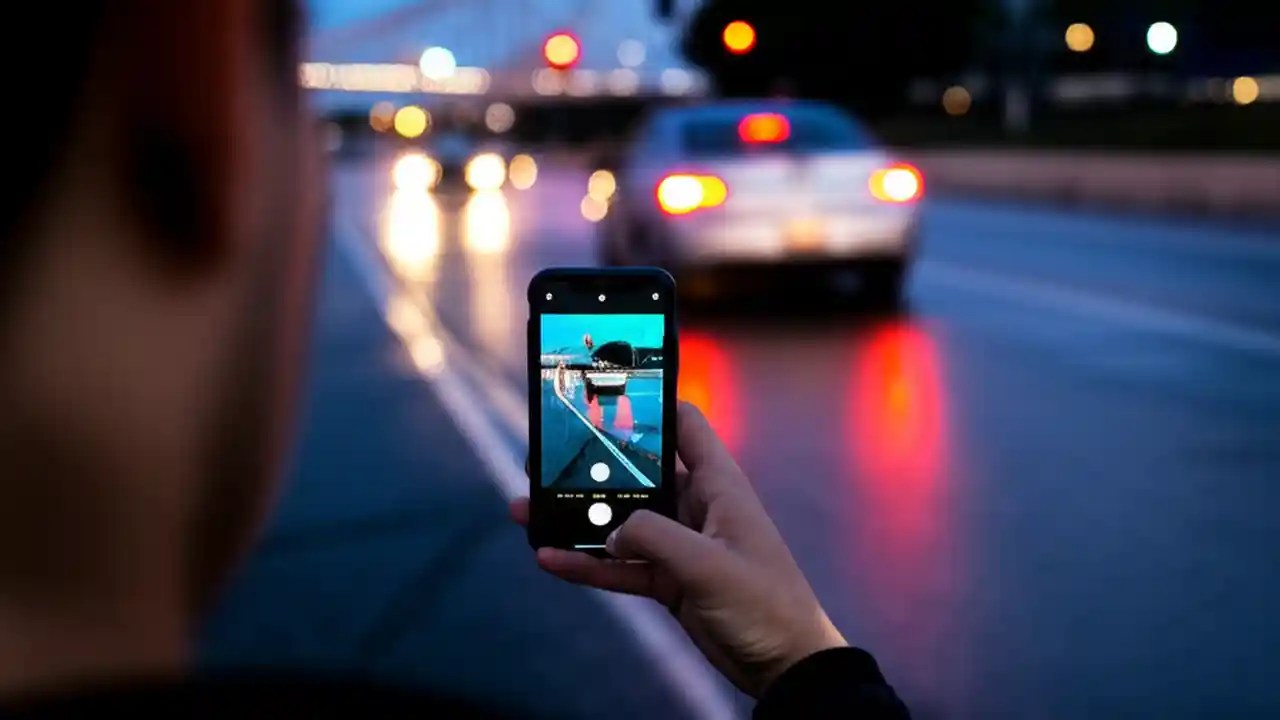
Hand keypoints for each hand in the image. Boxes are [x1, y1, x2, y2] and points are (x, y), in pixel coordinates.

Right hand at [512, 402, 846, 696]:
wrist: (785, 666)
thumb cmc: (764, 604)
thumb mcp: (708, 564)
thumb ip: (654, 537)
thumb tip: (610, 530)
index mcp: (719, 485)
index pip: (684, 426)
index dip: (648, 407)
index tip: (603, 399)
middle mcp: (697, 507)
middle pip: (637, 474)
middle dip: (591, 470)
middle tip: (542, 463)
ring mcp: (680, 544)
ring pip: (620, 522)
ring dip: (577, 519)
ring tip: (527, 511)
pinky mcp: (668, 580)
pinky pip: (620, 565)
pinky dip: (587, 564)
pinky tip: (550, 560)